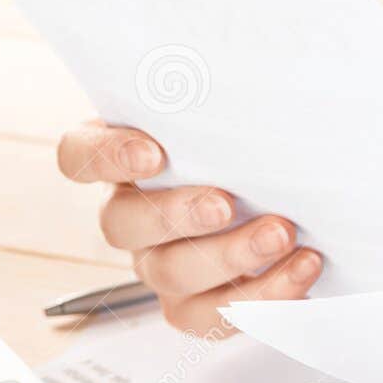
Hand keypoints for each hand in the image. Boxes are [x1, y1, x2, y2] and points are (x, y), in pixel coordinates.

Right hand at [56, 121, 322, 335]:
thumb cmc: (258, 153)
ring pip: (171, 273)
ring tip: (281, 235)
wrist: (302, 209)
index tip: (153, 153)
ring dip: (230, 256)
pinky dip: (260, 296)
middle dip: (178, 215)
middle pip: (124, 224)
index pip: (80, 156)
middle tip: (226, 203)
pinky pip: (211, 316)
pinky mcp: (195, 306)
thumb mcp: (241, 119)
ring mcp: (161, 265)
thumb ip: (230, 105)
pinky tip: (301, 269)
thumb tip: (266, 66)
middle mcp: (134, 217)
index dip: (107, 157)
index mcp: (127, 161)